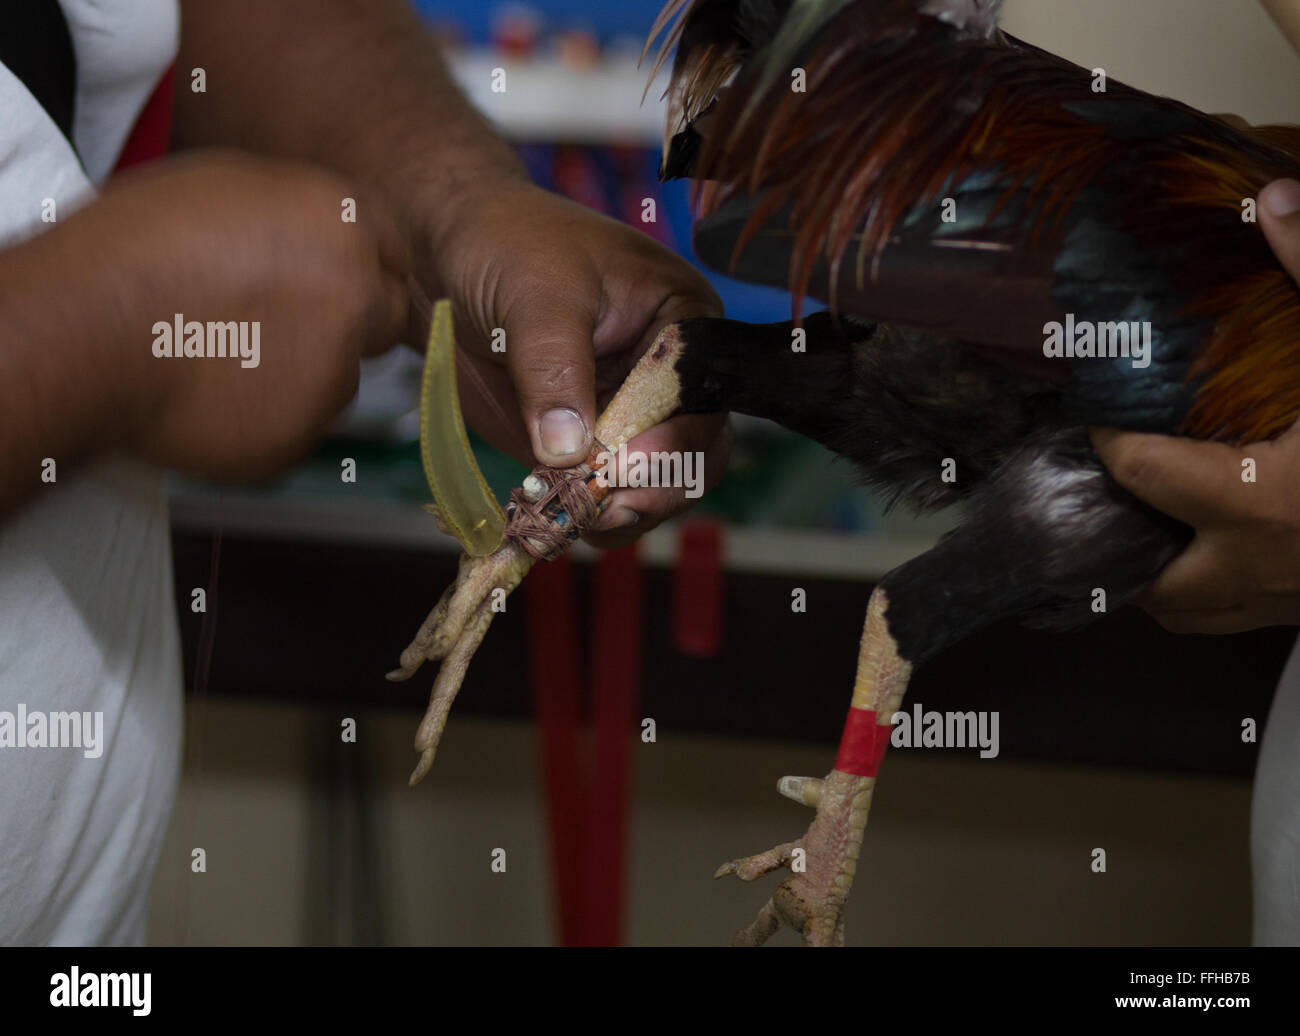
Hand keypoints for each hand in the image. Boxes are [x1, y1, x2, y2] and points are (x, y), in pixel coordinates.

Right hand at [95, 151, 408, 478]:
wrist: (87, 326)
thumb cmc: (135, 247)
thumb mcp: (226, 188)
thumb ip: (296, 216)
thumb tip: (317, 238)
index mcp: (341, 222)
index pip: (392, 251)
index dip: (360, 267)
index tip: (334, 281)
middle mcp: (357, 294)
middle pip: (383, 315)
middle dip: (348, 322)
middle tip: (280, 323)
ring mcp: (336, 370)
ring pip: (341, 376)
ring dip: (305, 373)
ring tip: (225, 358)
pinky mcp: (303, 433)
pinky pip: (298, 426)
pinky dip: (268, 417)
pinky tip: (214, 396)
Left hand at [420, 178, 728, 547]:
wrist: (444, 255)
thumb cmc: (505, 243)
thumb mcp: (535, 293)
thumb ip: (555, 368)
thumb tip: (569, 449)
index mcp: (683, 322)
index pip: (703, 395)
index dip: (674, 436)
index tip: (624, 462)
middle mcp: (668, 377)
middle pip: (696, 455)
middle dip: (653, 487)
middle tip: (601, 506)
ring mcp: (627, 417)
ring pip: (653, 487)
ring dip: (618, 512)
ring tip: (572, 516)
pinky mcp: (584, 447)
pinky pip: (601, 496)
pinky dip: (582, 515)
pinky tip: (552, 515)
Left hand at [1090, 177, 1299, 632]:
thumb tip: (1275, 200)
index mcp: (1262, 500)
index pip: (1141, 471)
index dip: (1108, 435)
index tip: (1101, 403)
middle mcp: (1261, 565)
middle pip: (1150, 581)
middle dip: (1117, 541)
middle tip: (1111, 485)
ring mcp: (1292, 601)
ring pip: (1190, 614)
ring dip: (1161, 574)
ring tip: (1153, 514)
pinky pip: (1240, 617)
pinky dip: (1215, 587)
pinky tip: (1221, 538)